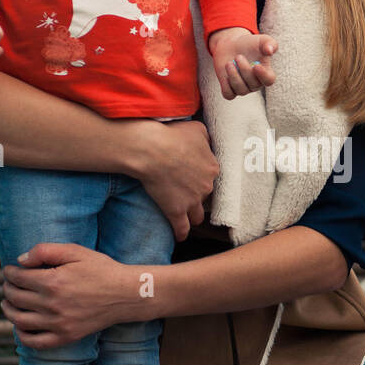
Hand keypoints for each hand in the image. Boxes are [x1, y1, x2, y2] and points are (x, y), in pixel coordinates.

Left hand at [0, 242, 155, 347]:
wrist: (126, 294)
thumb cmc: (102, 269)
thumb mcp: (75, 251)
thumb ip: (45, 251)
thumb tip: (20, 261)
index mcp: (53, 282)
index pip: (18, 278)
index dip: (10, 272)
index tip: (11, 270)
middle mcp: (52, 305)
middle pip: (15, 298)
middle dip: (8, 288)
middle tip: (9, 283)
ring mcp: (58, 324)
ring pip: (19, 320)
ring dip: (8, 310)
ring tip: (8, 303)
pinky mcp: (66, 336)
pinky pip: (35, 342)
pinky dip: (22, 336)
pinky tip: (21, 326)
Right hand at [122, 117, 218, 240]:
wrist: (151, 149)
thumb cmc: (172, 136)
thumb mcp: (197, 129)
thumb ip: (207, 138)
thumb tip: (208, 144)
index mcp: (212, 168)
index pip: (211, 177)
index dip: (201, 177)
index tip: (193, 177)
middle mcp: (206, 186)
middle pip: (205, 196)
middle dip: (197, 195)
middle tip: (185, 192)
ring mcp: (192, 201)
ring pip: (197, 215)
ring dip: (193, 216)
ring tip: (186, 216)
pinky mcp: (176, 211)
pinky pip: (182, 228)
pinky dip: (181, 233)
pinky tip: (180, 236)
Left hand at [208, 26, 276, 99]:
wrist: (231, 45)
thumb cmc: (249, 43)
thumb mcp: (261, 40)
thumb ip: (269, 43)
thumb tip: (270, 50)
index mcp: (266, 73)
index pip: (269, 81)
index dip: (263, 75)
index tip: (256, 66)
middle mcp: (255, 84)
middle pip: (253, 85)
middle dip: (244, 70)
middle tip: (238, 56)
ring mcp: (243, 88)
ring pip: (241, 90)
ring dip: (234, 76)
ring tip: (229, 63)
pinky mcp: (230, 90)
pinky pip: (228, 95)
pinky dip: (226, 85)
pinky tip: (226, 73)